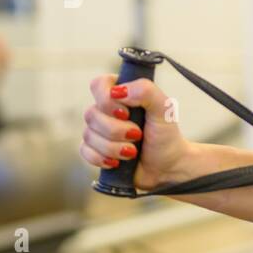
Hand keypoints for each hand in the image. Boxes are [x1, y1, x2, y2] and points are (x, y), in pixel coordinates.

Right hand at [81, 73, 194, 191]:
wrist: (167, 167)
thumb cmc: (166, 136)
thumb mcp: (164, 109)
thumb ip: (146, 91)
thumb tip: (118, 91)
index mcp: (122, 94)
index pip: (98, 85)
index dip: (107, 100)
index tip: (126, 113)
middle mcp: (107, 110)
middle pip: (91, 113)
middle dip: (116, 129)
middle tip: (137, 135)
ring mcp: (99, 130)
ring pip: (88, 134)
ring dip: (113, 147)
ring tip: (133, 151)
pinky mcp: (95, 150)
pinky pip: (85, 151)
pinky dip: (102, 158)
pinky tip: (118, 161)